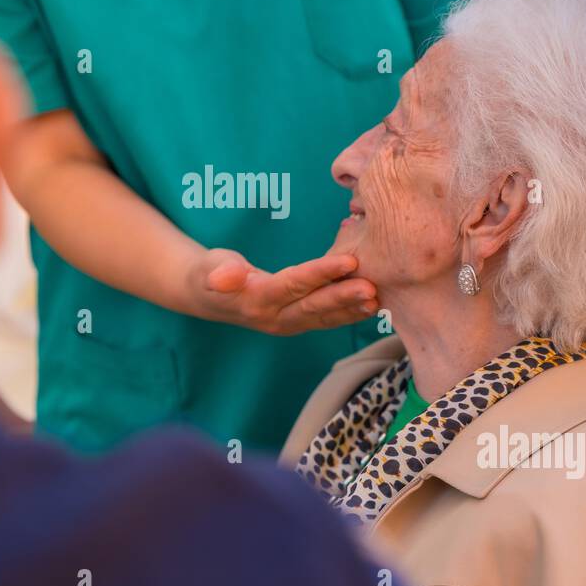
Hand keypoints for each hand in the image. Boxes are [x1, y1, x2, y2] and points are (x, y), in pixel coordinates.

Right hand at [188, 248, 378, 334]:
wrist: (207, 297)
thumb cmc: (209, 274)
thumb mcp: (207, 268)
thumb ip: (220, 272)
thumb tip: (223, 276)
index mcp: (256, 301)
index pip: (293, 285)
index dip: (320, 274)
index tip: (348, 262)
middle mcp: (275, 318)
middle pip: (314, 307)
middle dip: (344, 297)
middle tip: (372, 287)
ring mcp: (288, 324)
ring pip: (324, 317)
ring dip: (351, 309)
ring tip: (379, 299)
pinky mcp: (298, 322)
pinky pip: (326, 319)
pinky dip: (348, 313)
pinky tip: (372, 305)